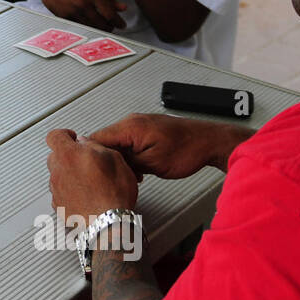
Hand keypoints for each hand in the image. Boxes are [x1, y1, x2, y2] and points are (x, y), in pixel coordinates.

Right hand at [28, 0, 127, 31]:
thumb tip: (122, 8)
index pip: (110, 14)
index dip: (118, 22)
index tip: (122, 25)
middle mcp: (82, 3)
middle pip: (101, 24)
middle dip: (109, 28)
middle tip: (113, 27)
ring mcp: (71, 11)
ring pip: (89, 27)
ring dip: (98, 28)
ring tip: (102, 26)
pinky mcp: (62, 15)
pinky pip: (77, 25)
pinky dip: (85, 26)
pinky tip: (88, 23)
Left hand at [46, 129, 139, 218]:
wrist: (108, 223)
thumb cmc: (114, 193)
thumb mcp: (114, 158)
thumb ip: (95, 145)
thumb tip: (86, 143)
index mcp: (69, 155)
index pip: (54, 136)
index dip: (65, 135)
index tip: (73, 138)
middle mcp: (58, 171)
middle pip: (55, 156)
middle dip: (68, 156)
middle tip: (86, 161)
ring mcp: (56, 190)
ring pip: (58, 175)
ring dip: (69, 175)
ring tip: (90, 182)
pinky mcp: (58, 206)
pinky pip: (60, 193)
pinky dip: (70, 192)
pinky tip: (86, 196)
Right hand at [88, 113, 253, 177]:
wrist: (210, 142)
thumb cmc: (188, 151)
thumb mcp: (152, 163)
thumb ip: (126, 161)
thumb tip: (109, 162)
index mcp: (130, 127)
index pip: (96, 139)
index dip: (90, 156)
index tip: (89, 170)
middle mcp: (132, 122)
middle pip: (105, 141)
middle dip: (107, 160)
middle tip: (114, 177)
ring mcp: (139, 124)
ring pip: (118, 143)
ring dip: (121, 160)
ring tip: (133, 175)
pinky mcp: (147, 129)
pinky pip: (129, 142)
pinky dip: (131, 156)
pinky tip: (140, 169)